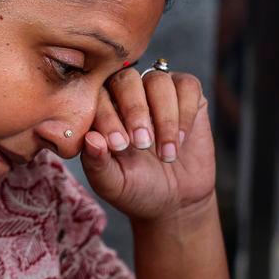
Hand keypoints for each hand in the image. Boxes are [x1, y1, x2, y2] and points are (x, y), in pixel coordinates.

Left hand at [79, 65, 215, 221]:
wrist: (176, 200)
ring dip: (164, 118)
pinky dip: (185, 112)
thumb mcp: (111, 183)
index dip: (107, 117)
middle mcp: (126, 95)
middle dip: (135, 111)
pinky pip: (187, 85)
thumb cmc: (136, 187)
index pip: (97, 96)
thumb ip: (96, 162)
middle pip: (126, 79)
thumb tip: (90, 138)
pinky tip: (181, 140)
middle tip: (142, 145)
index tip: (119, 146)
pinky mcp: (188, 95)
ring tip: (166, 153)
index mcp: (101, 111)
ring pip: (158, 80)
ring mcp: (157, 92)